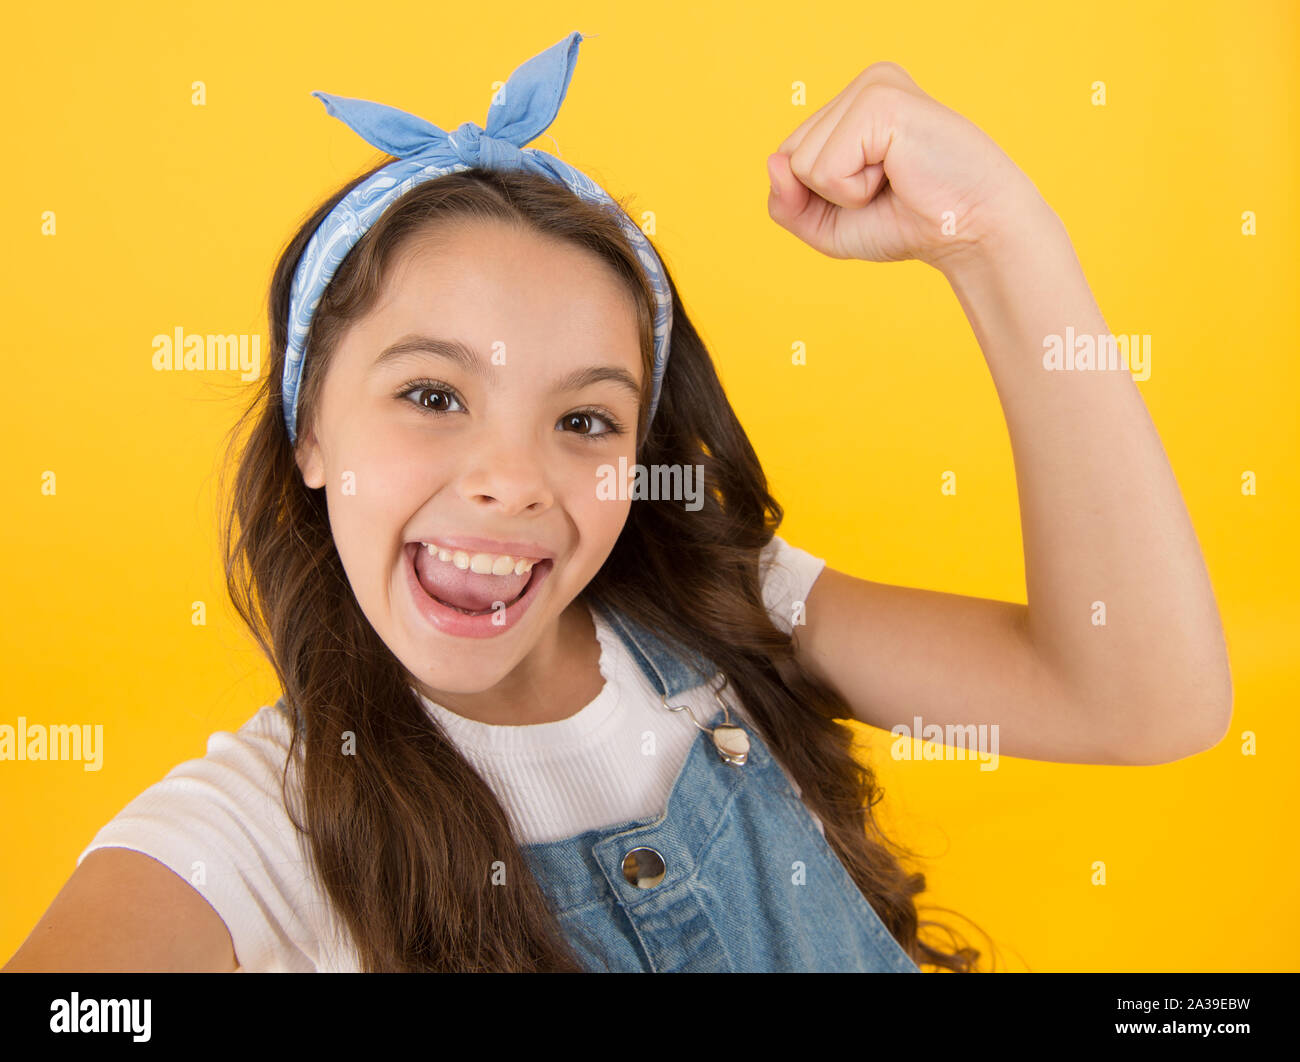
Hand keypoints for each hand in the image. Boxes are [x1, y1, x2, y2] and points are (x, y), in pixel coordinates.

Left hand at [767, 62, 1046, 273]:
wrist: (970, 232)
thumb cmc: (907, 223)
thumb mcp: (829, 224)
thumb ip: (786, 203)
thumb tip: (772, 163)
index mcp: (854, 103)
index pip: (789, 157)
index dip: (818, 196)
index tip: (873, 194)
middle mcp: (863, 85)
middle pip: (790, 157)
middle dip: (830, 194)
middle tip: (887, 188)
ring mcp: (873, 87)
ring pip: (802, 163)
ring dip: (844, 193)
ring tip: (894, 179)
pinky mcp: (880, 102)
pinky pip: (825, 169)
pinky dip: (854, 191)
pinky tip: (898, 173)